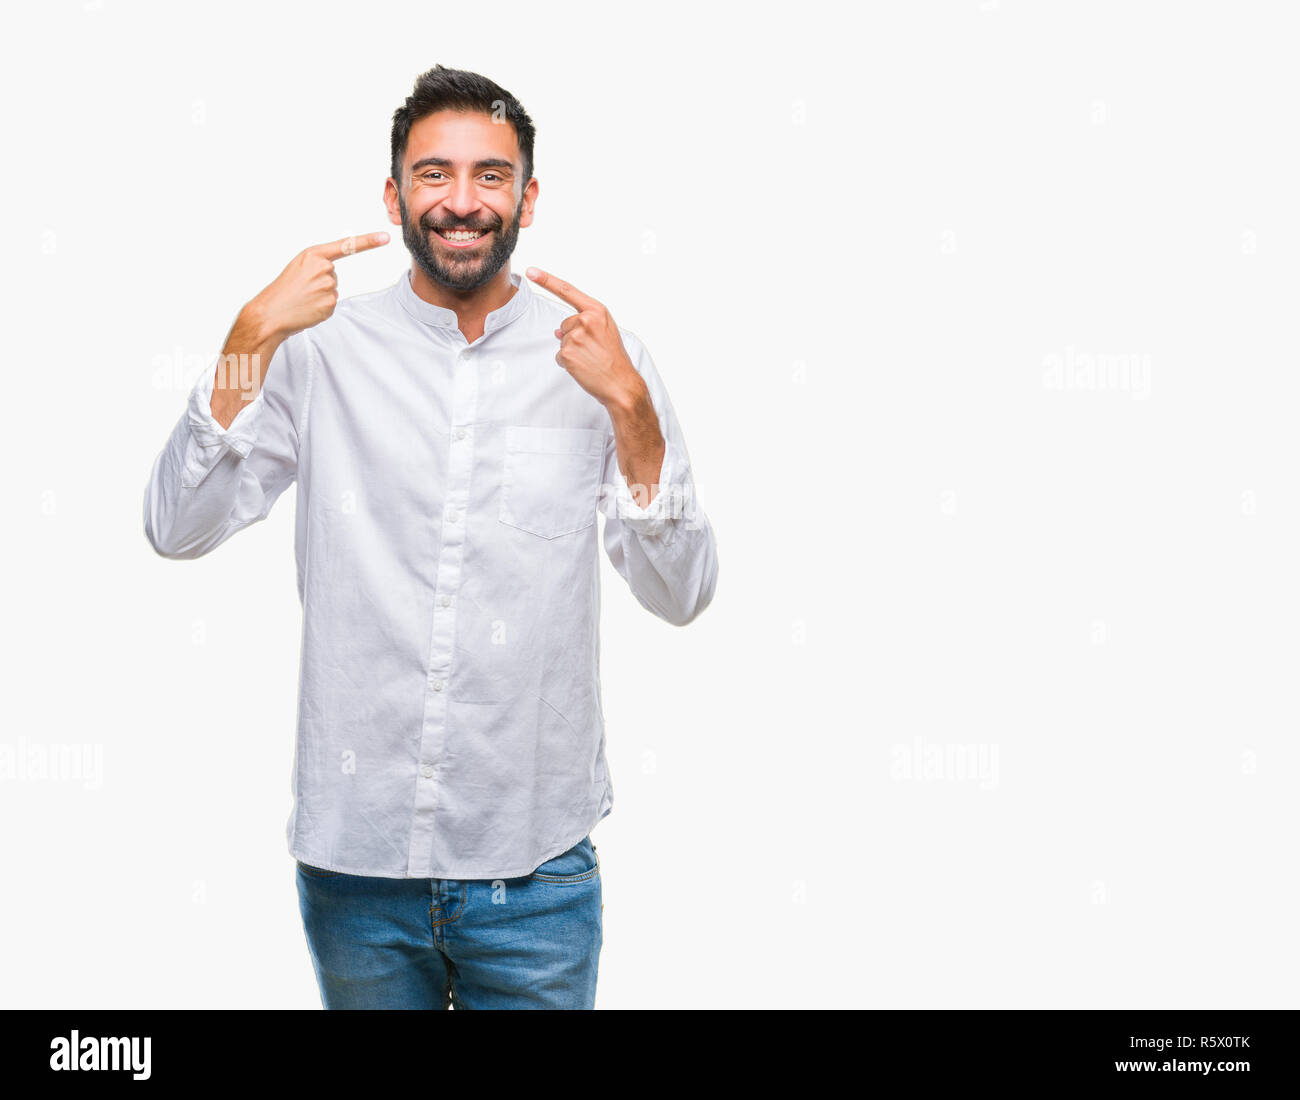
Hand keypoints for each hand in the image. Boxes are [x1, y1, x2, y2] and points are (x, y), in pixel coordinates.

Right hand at [250, 232, 389, 339]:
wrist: (270, 313)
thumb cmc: (283, 290)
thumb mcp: (298, 268)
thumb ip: (317, 265)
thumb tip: (332, 276)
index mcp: (313, 255)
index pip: (346, 246)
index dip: (368, 242)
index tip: (384, 237)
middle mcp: (323, 268)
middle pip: (333, 274)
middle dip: (319, 282)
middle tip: (301, 289)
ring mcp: (328, 286)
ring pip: (332, 289)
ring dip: (320, 295)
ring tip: (303, 299)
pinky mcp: (330, 304)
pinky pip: (331, 304)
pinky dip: (321, 308)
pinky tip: (308, 308)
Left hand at [526, 266, 643, 410]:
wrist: (621, 383)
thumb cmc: (614, 358)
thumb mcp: (605, 333)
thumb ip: (584, 324)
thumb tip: (557, 332)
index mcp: (597, 311)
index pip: (567, 291)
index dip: (547, 280)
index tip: (531, 271)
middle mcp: (586, 320)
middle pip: (565, 324)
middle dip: (574, 336)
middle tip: (593, 350)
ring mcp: (575, 336)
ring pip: (562, 341)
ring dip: (572, 351)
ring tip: (590, 359)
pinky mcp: (567, 352)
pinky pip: (559, 356)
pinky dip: (568, 364)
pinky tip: (584, 367)